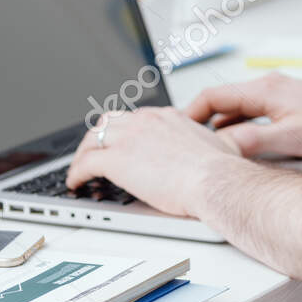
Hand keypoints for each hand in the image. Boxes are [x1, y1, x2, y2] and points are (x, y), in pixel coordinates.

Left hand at [67, 106, 240, 217]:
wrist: (215, 180)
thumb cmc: (221, 170)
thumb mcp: (223, 144)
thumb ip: (217, 140)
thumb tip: (226, 143)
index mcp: (167, 117)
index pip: (135, 118)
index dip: (124, 132)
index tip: (121, 145)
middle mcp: (145, 121)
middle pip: (109, 123)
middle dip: (98, 138)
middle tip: (95, 154)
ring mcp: (128, 138)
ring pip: (92, 139)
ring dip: (84, 154)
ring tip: (81, 170)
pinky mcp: (116, 160)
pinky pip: (85, 163)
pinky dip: (76, 173)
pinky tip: (76, 184)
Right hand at [183, 73, 301, 158]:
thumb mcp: (291, 140)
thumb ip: (253, 142)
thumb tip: (222, 149)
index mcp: (264, 89)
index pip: (212, 96)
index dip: (190, 115)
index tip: (178, 134)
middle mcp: (268, 86)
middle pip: (221, 102)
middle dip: (202, 124)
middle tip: (188, 146)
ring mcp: (278, 94)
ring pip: (237, 109)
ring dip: (223, 127)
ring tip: (211, 151)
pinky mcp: (287, 105)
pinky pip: (253, 114)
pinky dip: (241, 128)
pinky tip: (241, 148)